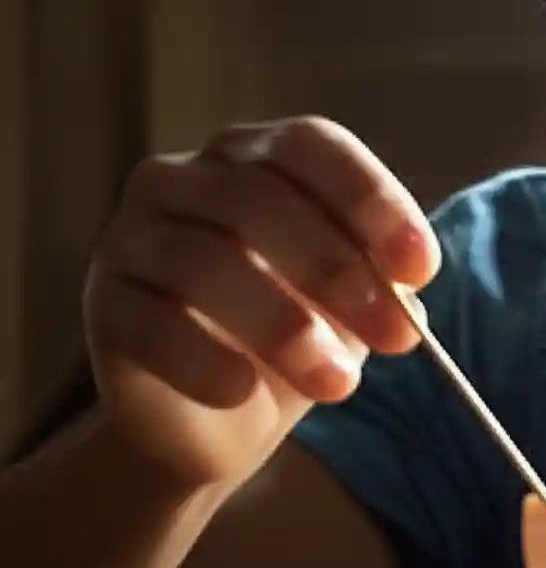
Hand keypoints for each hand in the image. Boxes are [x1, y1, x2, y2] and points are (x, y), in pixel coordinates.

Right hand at [85, 116, 438, 485]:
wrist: (213, 421)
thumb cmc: (290, 340)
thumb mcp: (349, 309)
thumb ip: (380, 289)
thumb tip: (408, 300)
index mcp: (256, 158)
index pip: (310, 147)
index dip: (370, 200)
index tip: (420, 268)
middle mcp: (186, 179)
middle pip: (259, 200)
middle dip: (338, 271)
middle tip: (397, 340)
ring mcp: (134, 236)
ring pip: (204, 261)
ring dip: (283, 326)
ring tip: (338, 385)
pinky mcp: (104, 304)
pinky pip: (148, 322)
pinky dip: (202, 359)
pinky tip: (242, 393)